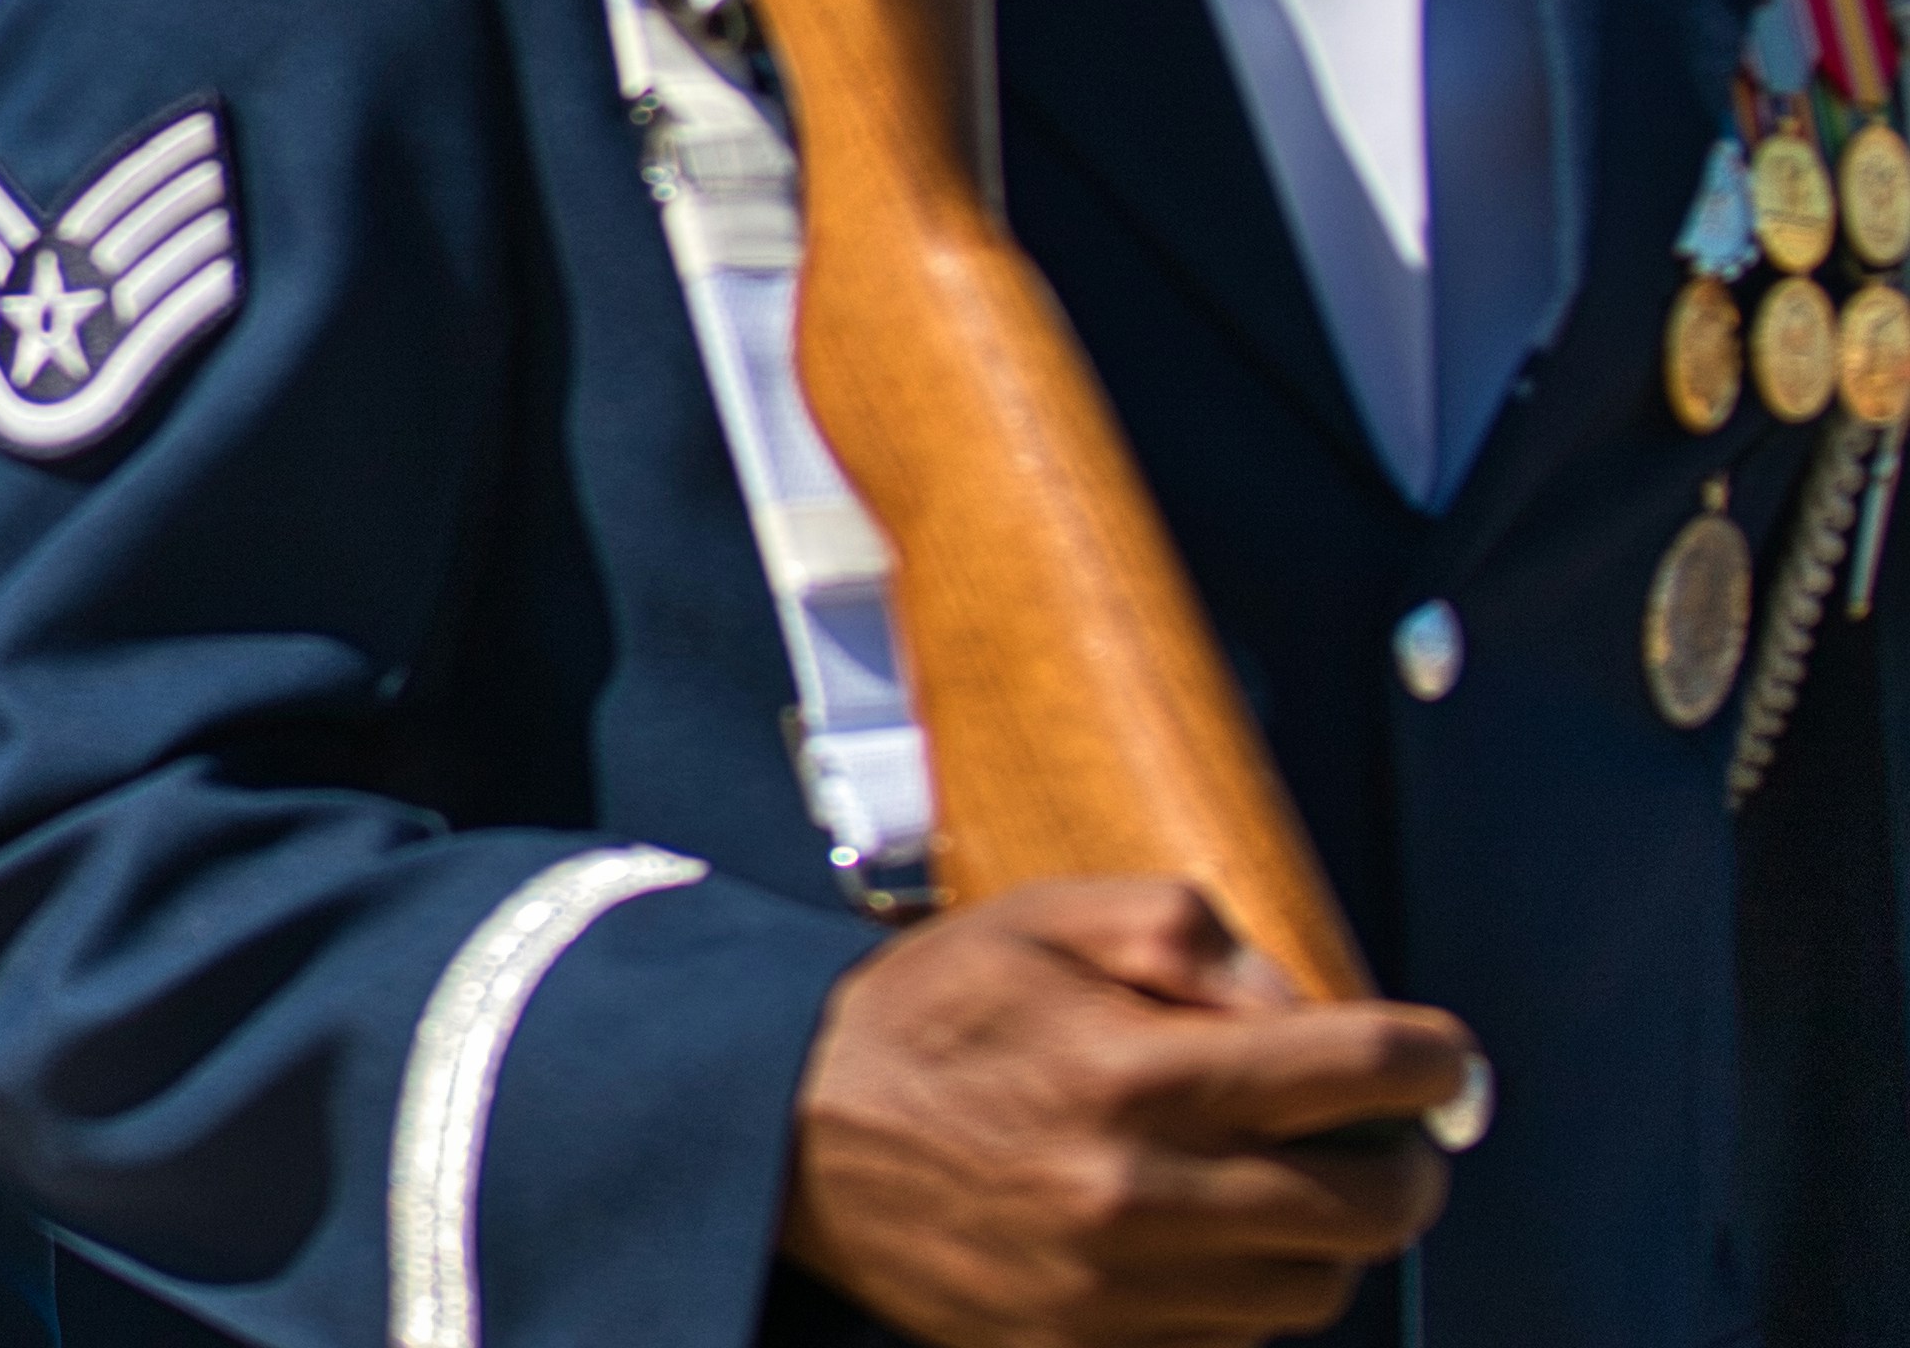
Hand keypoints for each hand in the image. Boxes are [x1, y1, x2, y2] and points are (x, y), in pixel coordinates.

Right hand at [780, 876, 1478, 1347]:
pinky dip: (1249, 1289)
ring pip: (1314, 1288)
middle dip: (1406, 1161)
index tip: (1439, 1057)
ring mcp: (1119, 1291)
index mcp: (1134, 1073)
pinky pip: (1235, 1339)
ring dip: (1330, 1234)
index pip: (1356, 1074)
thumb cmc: (925, 1016)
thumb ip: (1184, 933)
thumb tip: (1298, 1006)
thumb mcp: (1040, 920)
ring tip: (1288, 1181)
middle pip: (1369, 1207)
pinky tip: (1209, 1234)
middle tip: (1388, 1131)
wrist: (785, 1137)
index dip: (1430, 1060)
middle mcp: (1142, 1196)